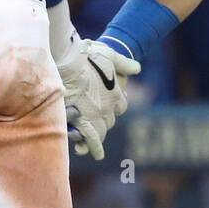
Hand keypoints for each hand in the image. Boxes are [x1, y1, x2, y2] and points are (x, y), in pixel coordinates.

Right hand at [54, 38, 140, 159]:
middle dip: (104, 123)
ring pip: (100, 132)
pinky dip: (88, 146)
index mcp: (116, 93)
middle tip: (98, 127)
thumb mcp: (110, 56)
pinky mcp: (82, 120)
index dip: (115, 107)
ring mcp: (95, 115)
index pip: (120, 106)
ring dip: (98, 141)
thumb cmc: (89, 56)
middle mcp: (108, 107)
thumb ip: (124, 63)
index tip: (110, 107)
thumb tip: (137, 68)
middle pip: (109, 121)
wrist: (71, 61)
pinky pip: (88, 138)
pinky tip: (84, 152)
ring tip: (96, 151)